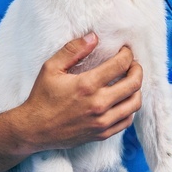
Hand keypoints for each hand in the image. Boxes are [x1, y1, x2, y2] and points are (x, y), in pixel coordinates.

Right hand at [8, 33, 142, 150]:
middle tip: (133, 64)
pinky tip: (123, 100)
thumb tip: (94, 37)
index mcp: (87, 85)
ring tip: (130, 81)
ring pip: (135, 103)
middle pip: (134, 83)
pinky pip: (127, 121)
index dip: (127, 54)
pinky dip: (130, 108)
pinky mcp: (102, 134)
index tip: (125, 51)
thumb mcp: (51, 68)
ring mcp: (102, 121)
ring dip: (137, 89)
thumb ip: (73, 50)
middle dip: (137, 69)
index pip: (121, 64)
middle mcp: (99, 104)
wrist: (34, 130)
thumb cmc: (41, 97)